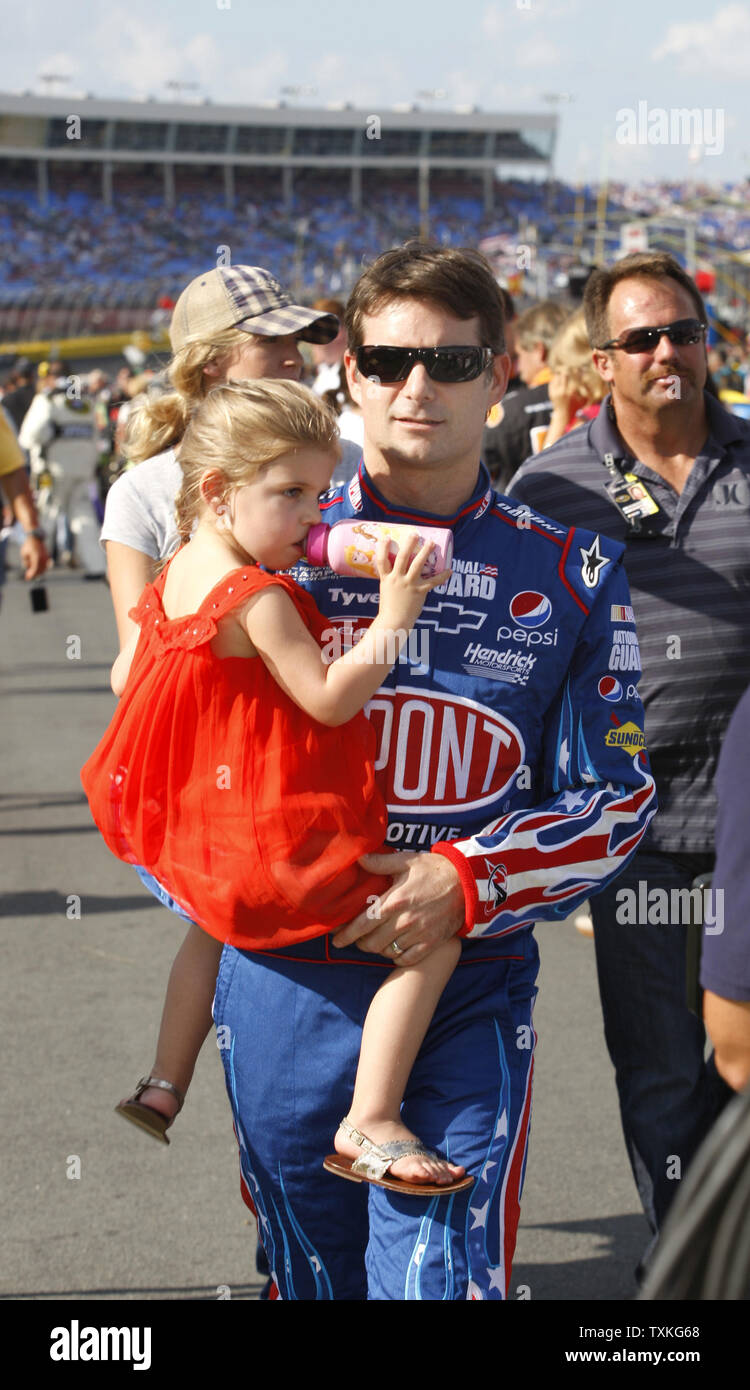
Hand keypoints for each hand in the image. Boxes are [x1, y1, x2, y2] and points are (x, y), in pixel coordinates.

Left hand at [20, 534, 49, 579]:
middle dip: (33, 574)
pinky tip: (37, 570)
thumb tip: (28, 569)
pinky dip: (41, 569)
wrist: (35, 538)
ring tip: (31, 572)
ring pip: (43, 569)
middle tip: (28, 576)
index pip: (35, 569)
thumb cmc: (28, 546)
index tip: (27, 578)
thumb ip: (26, 562)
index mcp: (36, 556)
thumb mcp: (24, 554)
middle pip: (39, 570)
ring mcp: (46, 558)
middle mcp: (43, 558)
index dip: (31, 575)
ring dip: (37, 572)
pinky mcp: (48, 558)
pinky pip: (45, 566)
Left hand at [332, 850, 464, 965]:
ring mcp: (418, 934)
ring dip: (377, 948)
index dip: (345, 934)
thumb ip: (380, 862)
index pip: (362, 924)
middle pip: (371, 942)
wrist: (468, 883)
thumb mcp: (406, 861)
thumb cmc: (435, 869)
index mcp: (394, 901)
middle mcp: (404, 921)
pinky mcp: (431, 943)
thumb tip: (358, 859)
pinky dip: (396, 957)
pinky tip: (394, 948)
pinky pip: (406, 959)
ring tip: (374, 941)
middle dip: (359, 943)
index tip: (336, 940)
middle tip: (356, 939)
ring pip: (386, 951)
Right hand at [374, 531, 450, 629]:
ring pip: (417, 565)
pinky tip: (449, 570)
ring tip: (431, 543)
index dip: (382, 548)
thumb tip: (403, 571)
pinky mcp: (419, 592)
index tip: (385, 537)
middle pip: (402, 558)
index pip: (381, 561)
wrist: (394, 623)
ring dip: (425, 552)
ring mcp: (408, 585)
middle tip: (415, 533)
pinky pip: (433, 582)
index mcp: (386, 579)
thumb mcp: (387, 591)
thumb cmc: (390, 608)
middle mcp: (397, 579)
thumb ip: (394, 581)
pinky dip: (442, 576)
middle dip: (409, 544)